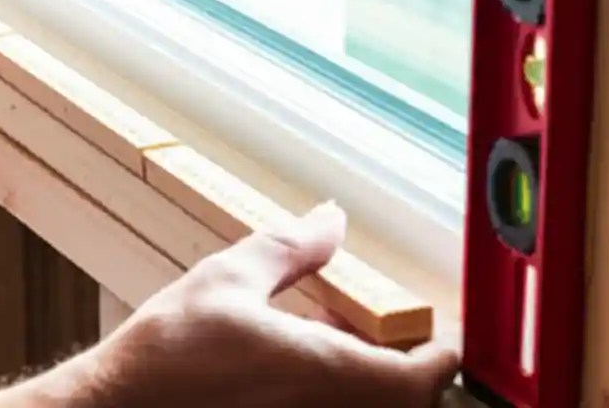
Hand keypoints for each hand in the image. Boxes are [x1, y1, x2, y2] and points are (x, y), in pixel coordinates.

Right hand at [55, 203, 459, 406]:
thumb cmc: (166, 358)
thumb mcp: (228, 280)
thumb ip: (291, 249)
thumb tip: (331, 219)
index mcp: (327, 375)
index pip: (426, 380)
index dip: (442, 354)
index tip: (439, 334)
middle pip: (404, 404)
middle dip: (405, 370)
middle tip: (389, 337)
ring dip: (367, 384)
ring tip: (335, 347)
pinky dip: (331, 396)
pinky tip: (294, 373)